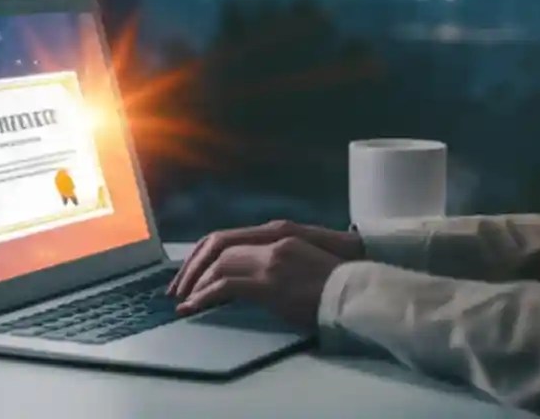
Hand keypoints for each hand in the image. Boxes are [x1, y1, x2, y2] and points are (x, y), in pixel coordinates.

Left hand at [172, 237, 343, 327]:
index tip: (188, 274)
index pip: (226, 237)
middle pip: (216, 246)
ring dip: (195, 283)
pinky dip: (204, 295)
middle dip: (191, 268)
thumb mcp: (301, 262)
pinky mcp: (272, 282)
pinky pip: (226, 285)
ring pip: (218, 264)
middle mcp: (271, 239)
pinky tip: (194, 307)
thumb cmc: (338, 283)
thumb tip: (245, 282)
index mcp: (277, 233)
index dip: (202, 255)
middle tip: (176, 289)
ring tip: (183, 302)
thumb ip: (273, 263)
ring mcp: (271, 259)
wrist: (362, 291)